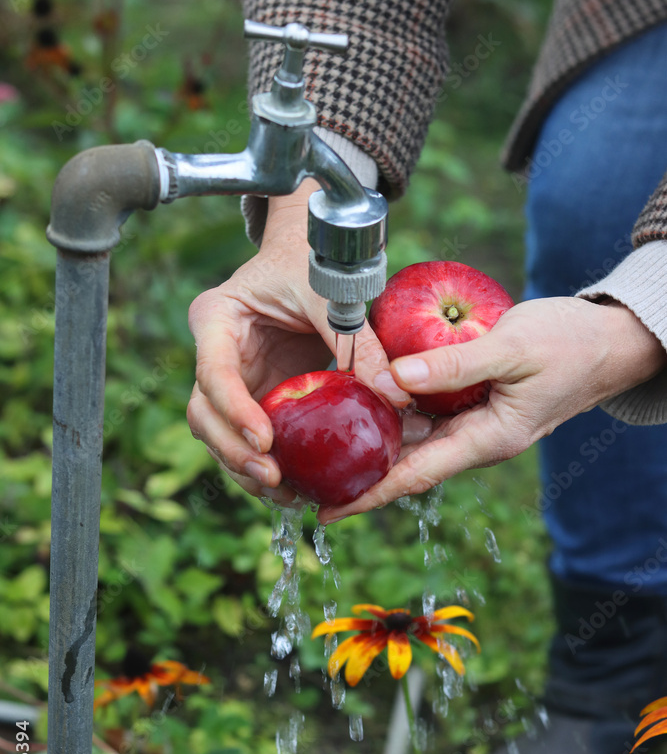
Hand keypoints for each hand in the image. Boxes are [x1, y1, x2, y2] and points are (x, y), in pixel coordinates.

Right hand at [186, 180, 416, 502]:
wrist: (306, 259)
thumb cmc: (313, 265)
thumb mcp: (333, 294)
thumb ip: (359, 340)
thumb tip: (396, 395)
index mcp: (217, 318)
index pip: (213, 372)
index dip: (234, 410)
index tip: (264, 441)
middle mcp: (214, 353)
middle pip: (203, 413)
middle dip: (232, 451)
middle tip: (273, 477)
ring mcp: (230, 380)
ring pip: (218, 435)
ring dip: (244, 469)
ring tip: (285, 494)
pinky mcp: (252, 398)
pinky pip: (248, 439)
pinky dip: (265, 465)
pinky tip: (294, 488)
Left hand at [319, 296, 666, 521]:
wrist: (608, 340)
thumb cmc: (569, 345)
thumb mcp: (512, 349)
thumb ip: (454, 365)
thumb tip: (395, 376)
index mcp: (486, 440)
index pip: (415, 477)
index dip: (370, 495)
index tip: (327, 511)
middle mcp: (474, 440)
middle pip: (406, 464)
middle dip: (359, 474)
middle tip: (308, 477)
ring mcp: (473, 423)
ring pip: (412, 438)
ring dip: (371, 443)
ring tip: (321, 445)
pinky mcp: (473, 403)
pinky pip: (425, 413)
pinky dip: (394, 410)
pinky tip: (361, 399)